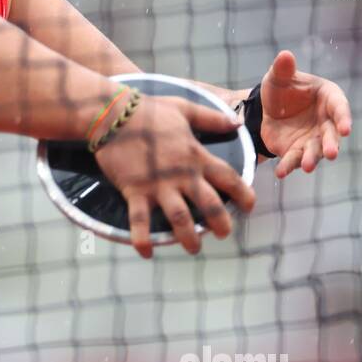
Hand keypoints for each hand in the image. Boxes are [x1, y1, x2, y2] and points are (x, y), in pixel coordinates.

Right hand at [94, 95, 255, 257]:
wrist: (111, 115)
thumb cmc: (148, 110)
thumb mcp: (184, 108)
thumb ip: (212, 118)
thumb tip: (236, 122)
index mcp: (195, 155)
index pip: (228, 178)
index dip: (243, 194)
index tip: (249, 206)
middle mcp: (181, 174)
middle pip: (209, 204)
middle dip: (220, 223)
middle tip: (223, 234)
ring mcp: (157, 185)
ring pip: (179, 218)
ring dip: (188, 237)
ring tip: (193, 248)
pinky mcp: (135, 191)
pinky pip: (139, 221)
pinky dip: (142, 239)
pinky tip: (146, 253)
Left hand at [258, 50, 351, 178]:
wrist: (266, 109)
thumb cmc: (282, 89)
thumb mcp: (279, 77)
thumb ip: (283, 69)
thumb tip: (285, 55)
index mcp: (328, 98)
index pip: (339, 108)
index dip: (344, 118)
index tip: (346, 129)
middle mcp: (325, 122)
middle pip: (331, 135)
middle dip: (331, 144)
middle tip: (331, 153)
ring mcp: (313, 139)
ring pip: (315, 151)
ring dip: (311, 159)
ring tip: (306, 166)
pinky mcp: (296, 151)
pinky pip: (294, 160)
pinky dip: (288, 167)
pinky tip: (281, 173)